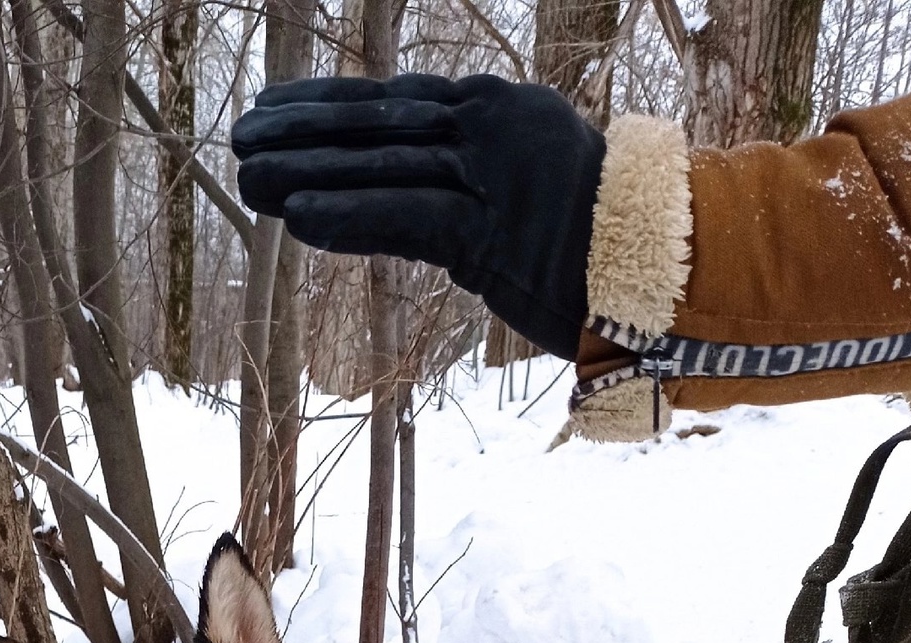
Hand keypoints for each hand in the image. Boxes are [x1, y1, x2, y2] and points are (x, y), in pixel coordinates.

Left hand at [232, 73, 604, 360]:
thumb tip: (429, 214)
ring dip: (307, 175)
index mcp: (497, 113)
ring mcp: (492, 177)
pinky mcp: (491, 231)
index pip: (396, 105)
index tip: (273, 110)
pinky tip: (297, 218)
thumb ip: (475, 191)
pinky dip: (349, 218)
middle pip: (378, 126)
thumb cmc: (603, 244)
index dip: (328, 108)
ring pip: (381, 168)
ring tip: (248, 178)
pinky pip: (406, 220)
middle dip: (303, 134)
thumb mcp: (531, 196)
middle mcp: (490, 129)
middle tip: (240, 138)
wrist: (670, 270)